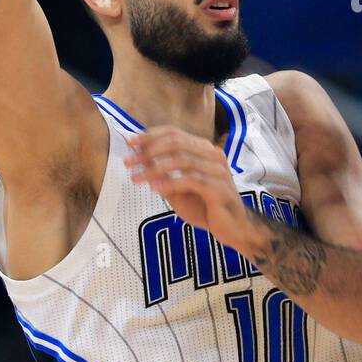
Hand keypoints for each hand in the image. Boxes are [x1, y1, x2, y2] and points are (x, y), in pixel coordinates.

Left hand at [125, 126, 246, 242]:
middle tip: (129, 162)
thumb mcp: (178, 189)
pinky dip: (170, 183)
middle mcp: (213, 155)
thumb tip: (140, 159)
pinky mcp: (219, 188)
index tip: (130, 143)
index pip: (175, 133)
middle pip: (177, 143)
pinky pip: (191, 180)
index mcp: (204, 150)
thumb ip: (163, 174)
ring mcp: (218, 171)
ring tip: (136, 178)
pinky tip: (155, 189)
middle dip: (148, 151)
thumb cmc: (206, 207)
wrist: (232, 228)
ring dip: (154, 168)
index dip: (151, 135)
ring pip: (182, 160)